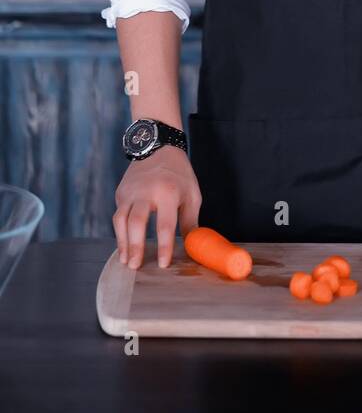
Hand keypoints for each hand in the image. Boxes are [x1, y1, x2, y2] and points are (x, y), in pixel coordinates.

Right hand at [114, 145, 201, 270]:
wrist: (158, 145)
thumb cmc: (179, 174)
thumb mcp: (192, 194)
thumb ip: (190, 221)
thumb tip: (192, 247)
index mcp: (169, 192)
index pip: (165, 224)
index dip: (164, 246)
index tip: (162, 264)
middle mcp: (147, 191)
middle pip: (137, 222)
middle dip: (135, 246)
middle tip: (135, 266)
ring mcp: (131, 191)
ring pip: (121, 220)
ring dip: (123, 242)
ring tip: (127, 261)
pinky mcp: (121, 192)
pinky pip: (118, 215)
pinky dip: (120, 232)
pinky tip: (125, 246)